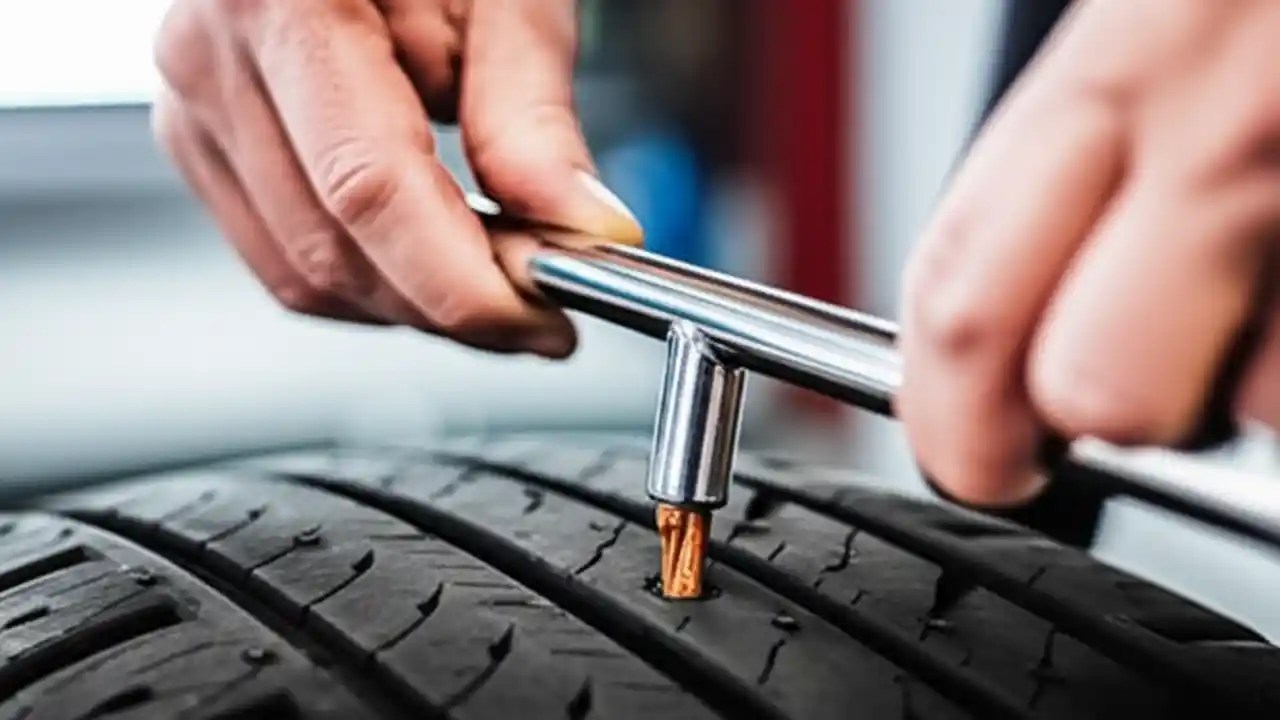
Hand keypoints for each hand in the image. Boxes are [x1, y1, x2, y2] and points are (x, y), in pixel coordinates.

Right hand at [151, 0, 641, 357]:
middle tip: (550, 290)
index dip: (463, 282)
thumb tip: (576, 229)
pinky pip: (285, 259)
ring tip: (499, 261)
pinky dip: (371, 280)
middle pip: (336, 248)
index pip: (370, 187)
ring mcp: (193, 106)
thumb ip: (530, 111)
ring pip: (307, 275)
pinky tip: (432, 251)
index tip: (544, 320)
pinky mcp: (204, 143)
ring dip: (417, 299)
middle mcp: (211, 55)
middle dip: (456, 300)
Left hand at [899, 0, 1279, 504]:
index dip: (953, 418)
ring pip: (1266, 404)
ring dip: (1260, 368)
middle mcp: (1234, 128)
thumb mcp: (1154, 11)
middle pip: (1100, 391)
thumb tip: (1015, 307)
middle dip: (1103, 410)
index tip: (970, 453)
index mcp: (1124, 59)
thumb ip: (1080, 145)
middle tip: (1121, 384)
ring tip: (1274, 248)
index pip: (964, 302)